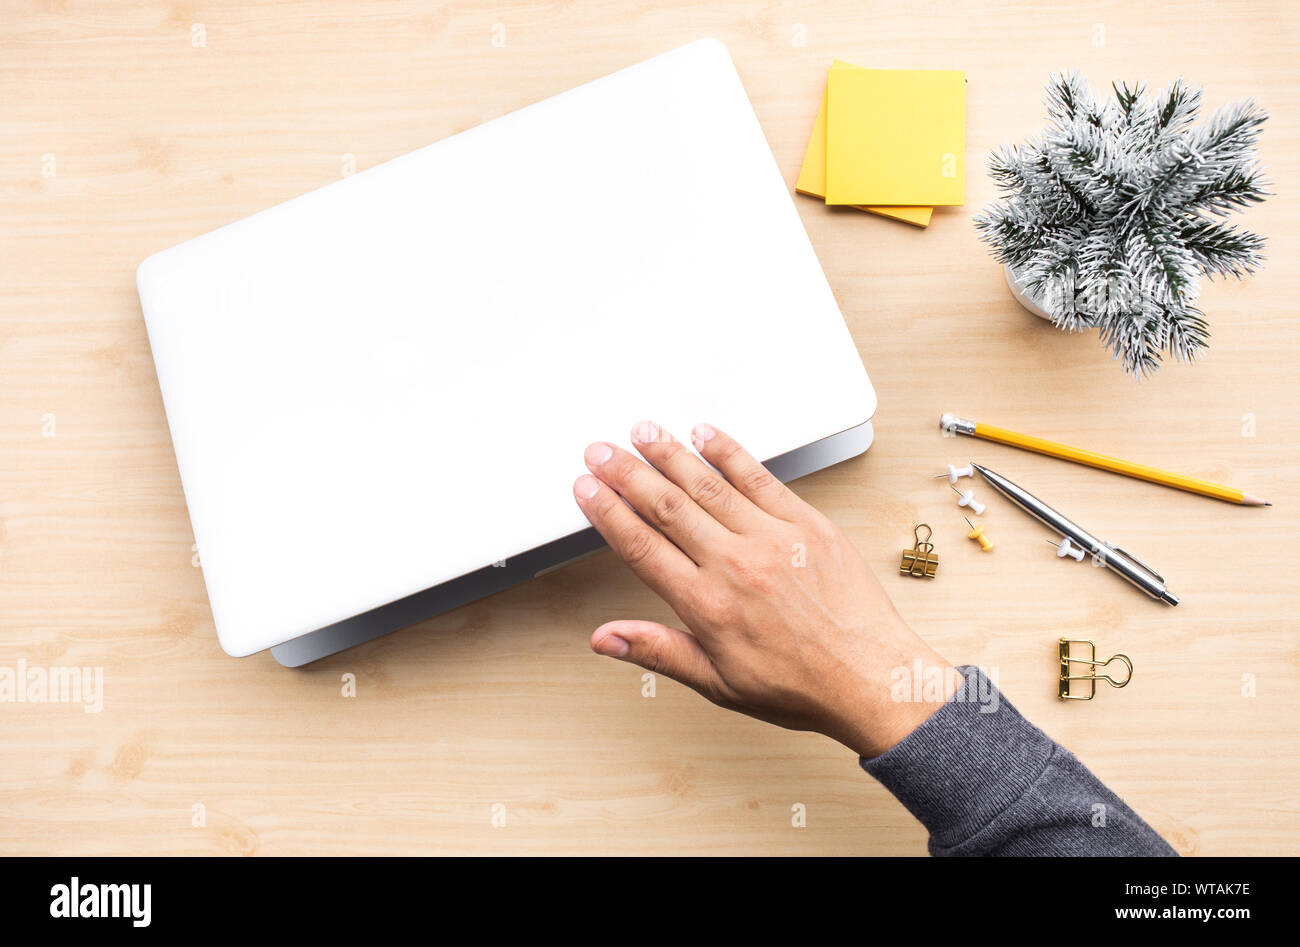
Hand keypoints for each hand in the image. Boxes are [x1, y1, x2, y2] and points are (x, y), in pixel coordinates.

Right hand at [572, 421, 957, 758]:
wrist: (871, 678)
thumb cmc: (800, 686)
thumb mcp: (717, 683)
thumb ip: (656, 651)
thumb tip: (605, 639)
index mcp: (707, 604)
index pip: (641, 546)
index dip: (607, 512)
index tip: (586, 489)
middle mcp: (735, 564)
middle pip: (666, 505)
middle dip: (626, 473)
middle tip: (601, 451)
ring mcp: (772, 538)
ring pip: (708, 484)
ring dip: (670, 453)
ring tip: (643, 432)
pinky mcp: (806, 522)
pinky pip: (760, 478)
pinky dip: (730, 453)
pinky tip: (706, 436)